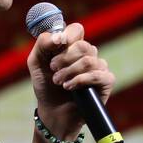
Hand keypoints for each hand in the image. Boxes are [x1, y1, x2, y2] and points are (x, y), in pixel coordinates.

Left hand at [26, 22, 114, 140]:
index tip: (54, 48)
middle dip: (64, 59)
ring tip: (59, 82)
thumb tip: (59, 36)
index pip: (76, 30)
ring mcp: (99, 67)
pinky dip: (80, 80)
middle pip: (82, 45)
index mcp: (73, 46)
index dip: (67, 36)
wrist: (53, 112)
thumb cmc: (46, 86)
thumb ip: (43, 44)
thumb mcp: (36, 63)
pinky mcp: (106, 81)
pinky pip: (97, 74)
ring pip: (88, 60)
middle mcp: (88, 54)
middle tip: (53, 70)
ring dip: (69, 72)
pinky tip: (70, 88)